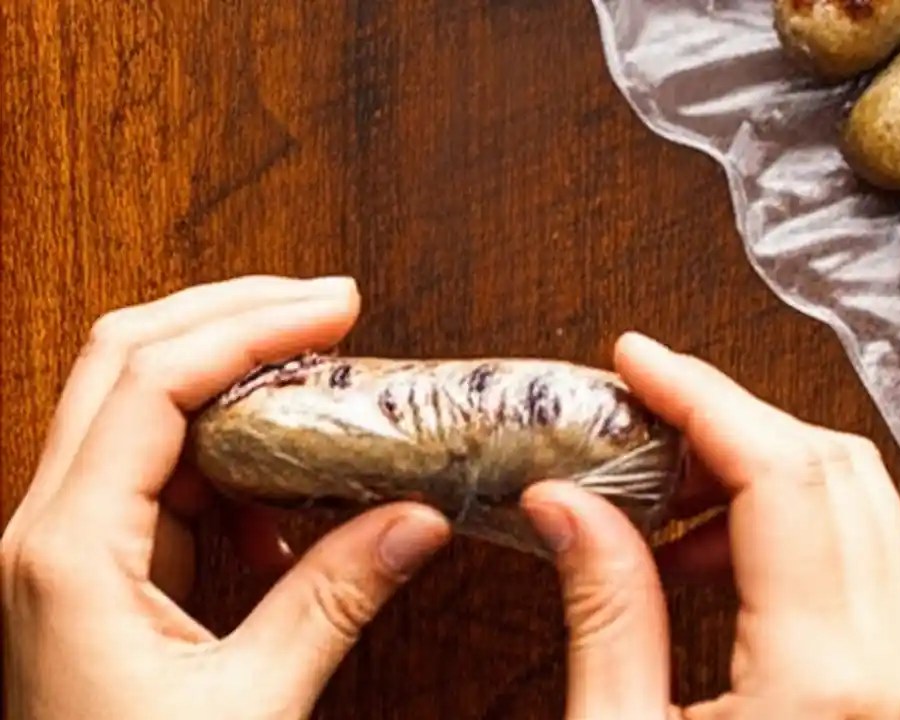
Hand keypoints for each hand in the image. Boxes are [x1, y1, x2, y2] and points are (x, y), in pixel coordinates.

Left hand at [1, 276, 451, 719]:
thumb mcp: (251, 708)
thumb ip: (335, 599)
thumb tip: (416, 518)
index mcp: (68, 553)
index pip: (152, 382)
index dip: (247, 327)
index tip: (334, 308)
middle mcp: (50, 533)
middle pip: (125, 359)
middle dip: (229, 315)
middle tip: (326, 305)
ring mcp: (67, 548)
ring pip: (139, 407)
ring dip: (233, 383)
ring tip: (322, 387)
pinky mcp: (96, 571)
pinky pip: (161, 475)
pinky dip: (232, 461)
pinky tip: (287, 503)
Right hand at [520, 333, 899, 719]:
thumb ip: (605, 617)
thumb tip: (568, 504)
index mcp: (822, 676)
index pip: (781, 475)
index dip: (703, 397)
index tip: (640, 362)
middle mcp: (888, 664)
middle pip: (833, 467)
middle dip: (732, 417)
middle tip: (646, 408)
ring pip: (858, 502)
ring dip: (763, 465)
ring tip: (665, 485)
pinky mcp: (895, 684)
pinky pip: (861, 560)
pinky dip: (787, 524)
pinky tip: (705, 553)